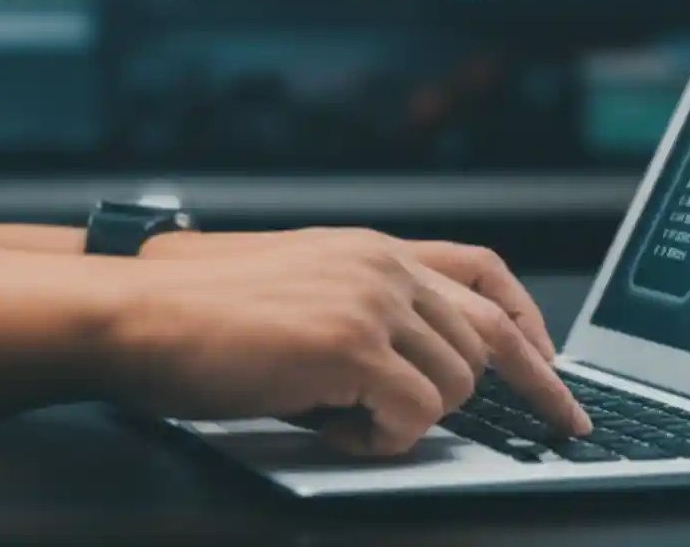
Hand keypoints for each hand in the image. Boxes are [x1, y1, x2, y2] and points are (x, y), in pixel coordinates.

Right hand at [117, 229, 588, 455]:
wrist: (135, 312)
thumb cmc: (204, 313)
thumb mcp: (305, 288)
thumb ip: (370, 309)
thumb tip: (425, 366)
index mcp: (375, 250)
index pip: (483, 271)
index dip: (528, 319)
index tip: (550, 361)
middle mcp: (383, 266)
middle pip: (487, 338)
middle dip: (522, 390)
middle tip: (553, 424)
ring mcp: (370, 302)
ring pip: (457, 384)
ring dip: (415, 418)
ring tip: (348, 419)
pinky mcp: (349, 345)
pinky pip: (415, 415)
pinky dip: (385, 439)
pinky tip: (333, 428)